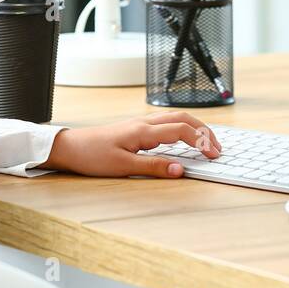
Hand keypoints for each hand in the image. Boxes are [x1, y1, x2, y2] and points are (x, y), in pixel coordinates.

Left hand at [40, 111, 222, 178]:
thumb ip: (154, 168)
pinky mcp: (136, 128)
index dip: (201, 141)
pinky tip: (183, 138)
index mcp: (143, 131)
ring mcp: (140, 123)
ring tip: (206, 142)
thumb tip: (180, 169)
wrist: (71, 147)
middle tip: (217, 147)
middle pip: (183, 118)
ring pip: (175, 118)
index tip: (214, 154)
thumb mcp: (123, 167)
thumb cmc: (92, 156)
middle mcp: (144, 123)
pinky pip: (165, 122)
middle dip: (204, 131)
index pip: (181, 130)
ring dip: (194, 127)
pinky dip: (181, 127)